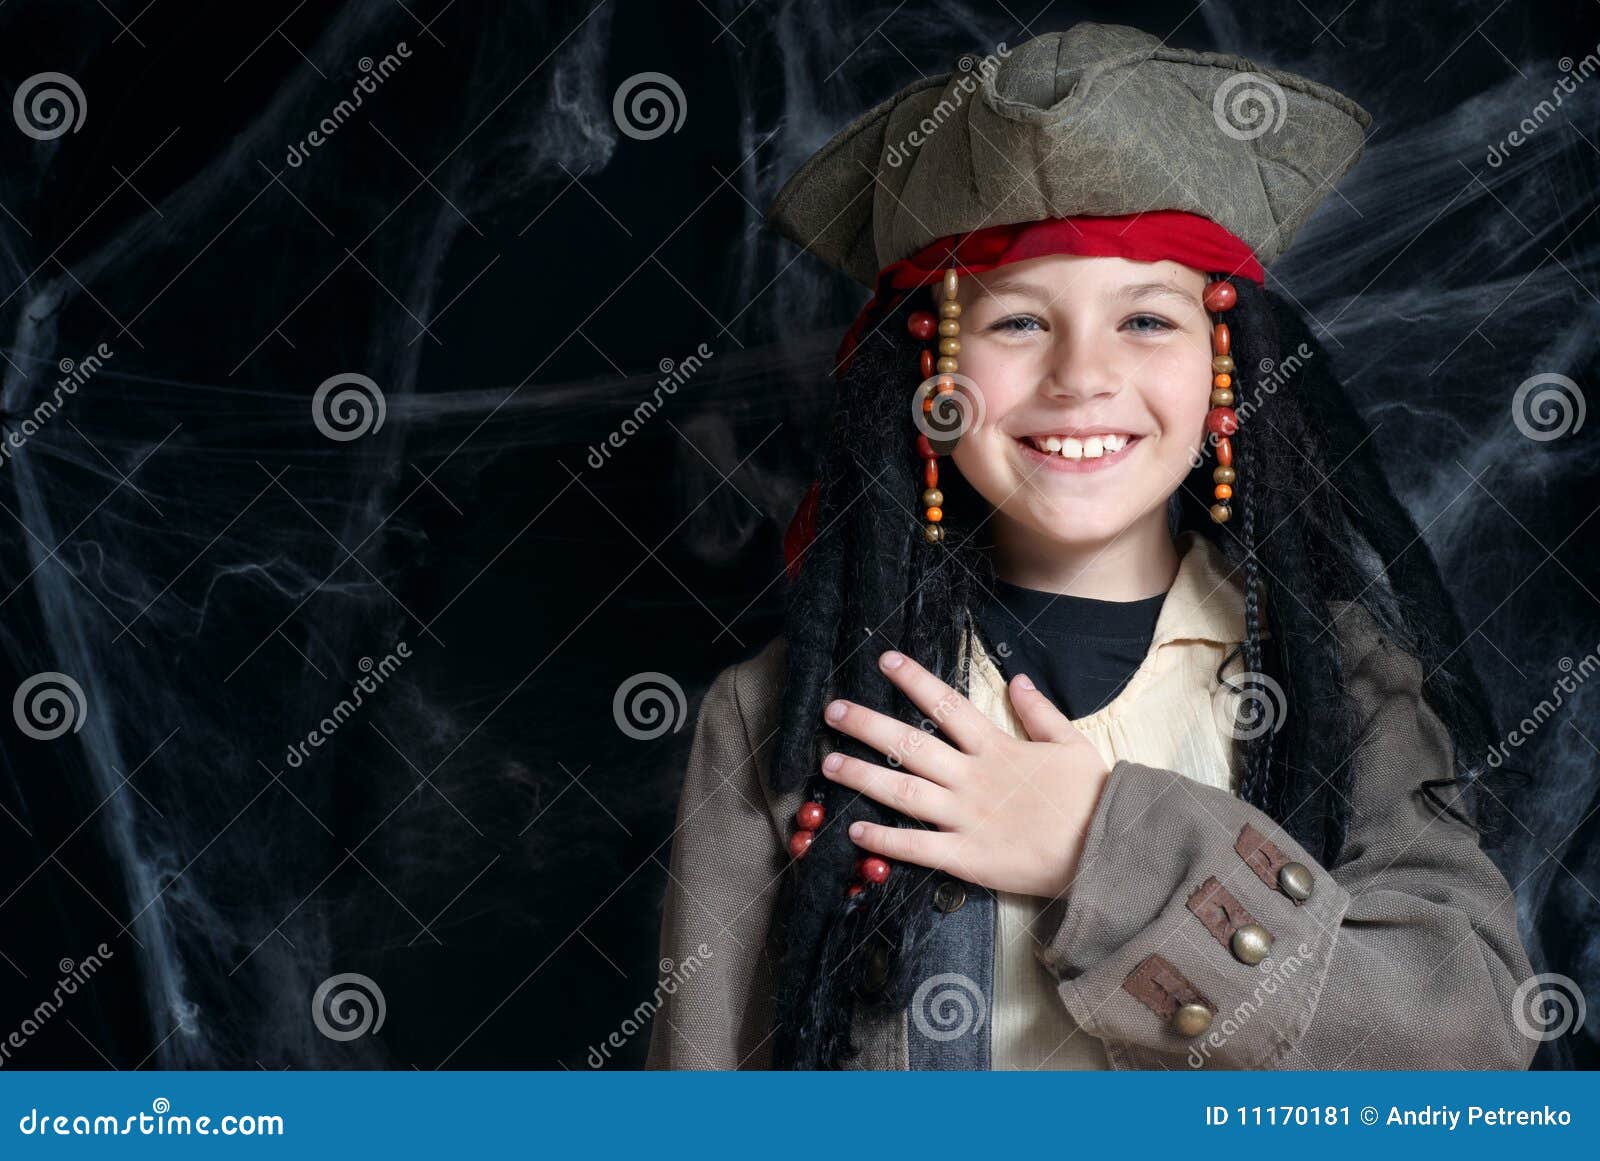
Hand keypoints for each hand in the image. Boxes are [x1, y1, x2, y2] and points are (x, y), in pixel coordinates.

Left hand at [820, 650, 1113, 898]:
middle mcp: (972, 778)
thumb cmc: (1092, 798)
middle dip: (868, 725)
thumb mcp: (1072, 744)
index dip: (914, 681)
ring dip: (862, 776)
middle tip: (833, 711)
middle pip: (911, 745)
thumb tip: (1017, 678)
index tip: (886, 661)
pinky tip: (855, 830)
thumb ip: (1040, 712)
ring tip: (829, 763)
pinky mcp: (966, 858)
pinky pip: (917, 847)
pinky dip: (885, 839)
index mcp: (997, 748)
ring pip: (903, 792)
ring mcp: (965, 818)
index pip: (947, 705)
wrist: (1107, 852)